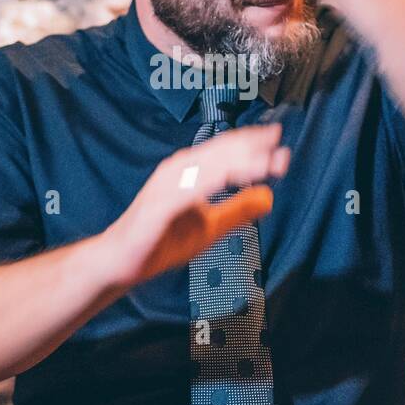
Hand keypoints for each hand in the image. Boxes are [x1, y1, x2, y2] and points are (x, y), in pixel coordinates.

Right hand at [104, 124, 289, 289]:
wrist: (121, 261)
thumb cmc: (161, 241)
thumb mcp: (210, 227)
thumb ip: (238, 210)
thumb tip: (268, 196)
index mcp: (190, 170)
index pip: (227, 151)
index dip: (255, 147)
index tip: (282, 151)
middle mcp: (179, 170)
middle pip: (220, 150)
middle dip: (252, 147)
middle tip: (279, 143)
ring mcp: (167, 185)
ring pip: (207, 165)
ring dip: (238, 160)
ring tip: (265, 161)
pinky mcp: (159, 205)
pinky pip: (188, 189)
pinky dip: (211, 181)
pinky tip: (231, 178)